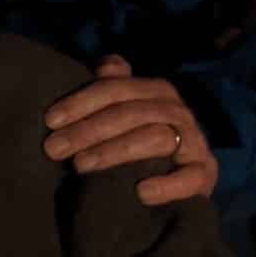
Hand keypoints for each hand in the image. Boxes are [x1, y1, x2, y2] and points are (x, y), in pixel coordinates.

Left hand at [43, 55, 218, 205]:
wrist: (183, 179)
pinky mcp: (205, 174)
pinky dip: (167, 185)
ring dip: (115, 151)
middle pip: (130, 113)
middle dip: (88, 130)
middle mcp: (177, 111)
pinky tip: (140, 192)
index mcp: (156, 91)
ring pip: (155, 138)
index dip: (81, 102)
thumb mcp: (127, 112)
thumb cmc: (143, 142)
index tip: (49, 120)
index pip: (116, 89)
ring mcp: (194, 142)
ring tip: (81, 166)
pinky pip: (190, 177)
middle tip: (54, 148)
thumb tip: (105, 64)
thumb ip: (114, 87)